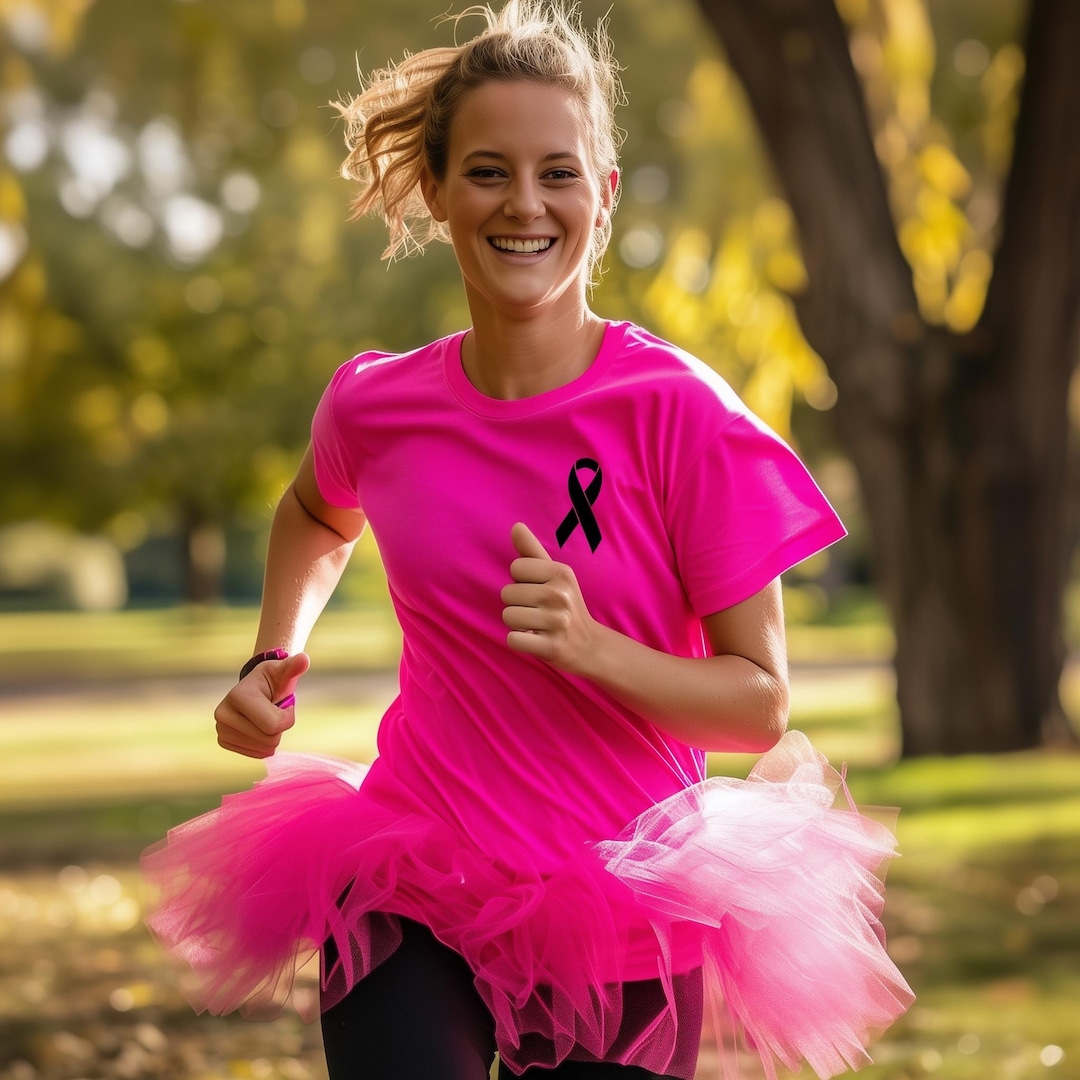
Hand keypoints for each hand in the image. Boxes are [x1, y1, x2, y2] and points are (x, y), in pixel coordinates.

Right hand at [214, 651, 309, 757]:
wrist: (257, 688)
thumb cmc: (273, 679)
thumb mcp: (285, 671)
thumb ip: (295, 666)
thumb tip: (304, 659)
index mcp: (238, 696)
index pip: (274, 726)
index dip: (287, 716)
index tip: (282, 703)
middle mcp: (223, 714)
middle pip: (269, 740)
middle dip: (280, 727)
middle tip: (273, 710)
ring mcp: (221, 729)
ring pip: (264, 750)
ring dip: (272, 736)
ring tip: (265, 717)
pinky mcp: (223, 741)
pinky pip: (256, 754)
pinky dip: (264, 744)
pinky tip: (258, 727)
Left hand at [501, 522, 599, 672]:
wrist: (588, 644)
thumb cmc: (564, 604)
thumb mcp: (554, 574)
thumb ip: (531, 550)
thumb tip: (516, 526)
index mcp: (561, 573)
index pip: (516, 568)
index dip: (521, 580)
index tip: (538, 590)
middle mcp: (561, 595)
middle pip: (507, 593)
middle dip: (517, 603)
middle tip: (538, 611)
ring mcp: (557, 622)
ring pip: (508, 616)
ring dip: (517, 623)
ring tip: (536, 625)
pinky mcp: (551, 647)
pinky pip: (513, 639)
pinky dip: (518, 641)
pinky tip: (534, 639)